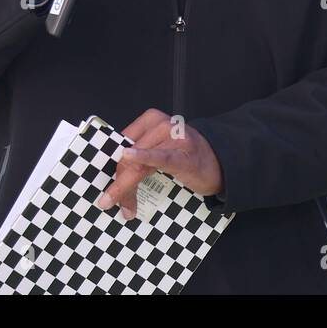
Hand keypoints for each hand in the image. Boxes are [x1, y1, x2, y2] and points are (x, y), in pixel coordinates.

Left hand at [97, 109, 223, 219]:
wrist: (221, 162)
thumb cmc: (187, 155)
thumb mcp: (160, 145)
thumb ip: (139, 152)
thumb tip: (111, 174)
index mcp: (151, 120)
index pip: (121, 144)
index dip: (110, 167)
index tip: (105, 186)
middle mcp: (161, 124)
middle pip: (127, 157)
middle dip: (118, 183)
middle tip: (112, 203)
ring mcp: (174, 138)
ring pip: (138, 166)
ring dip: (126, 188)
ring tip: (125, 207)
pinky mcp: (183, 155)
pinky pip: (158, 158)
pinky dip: (142, 158)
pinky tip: (129, 158)